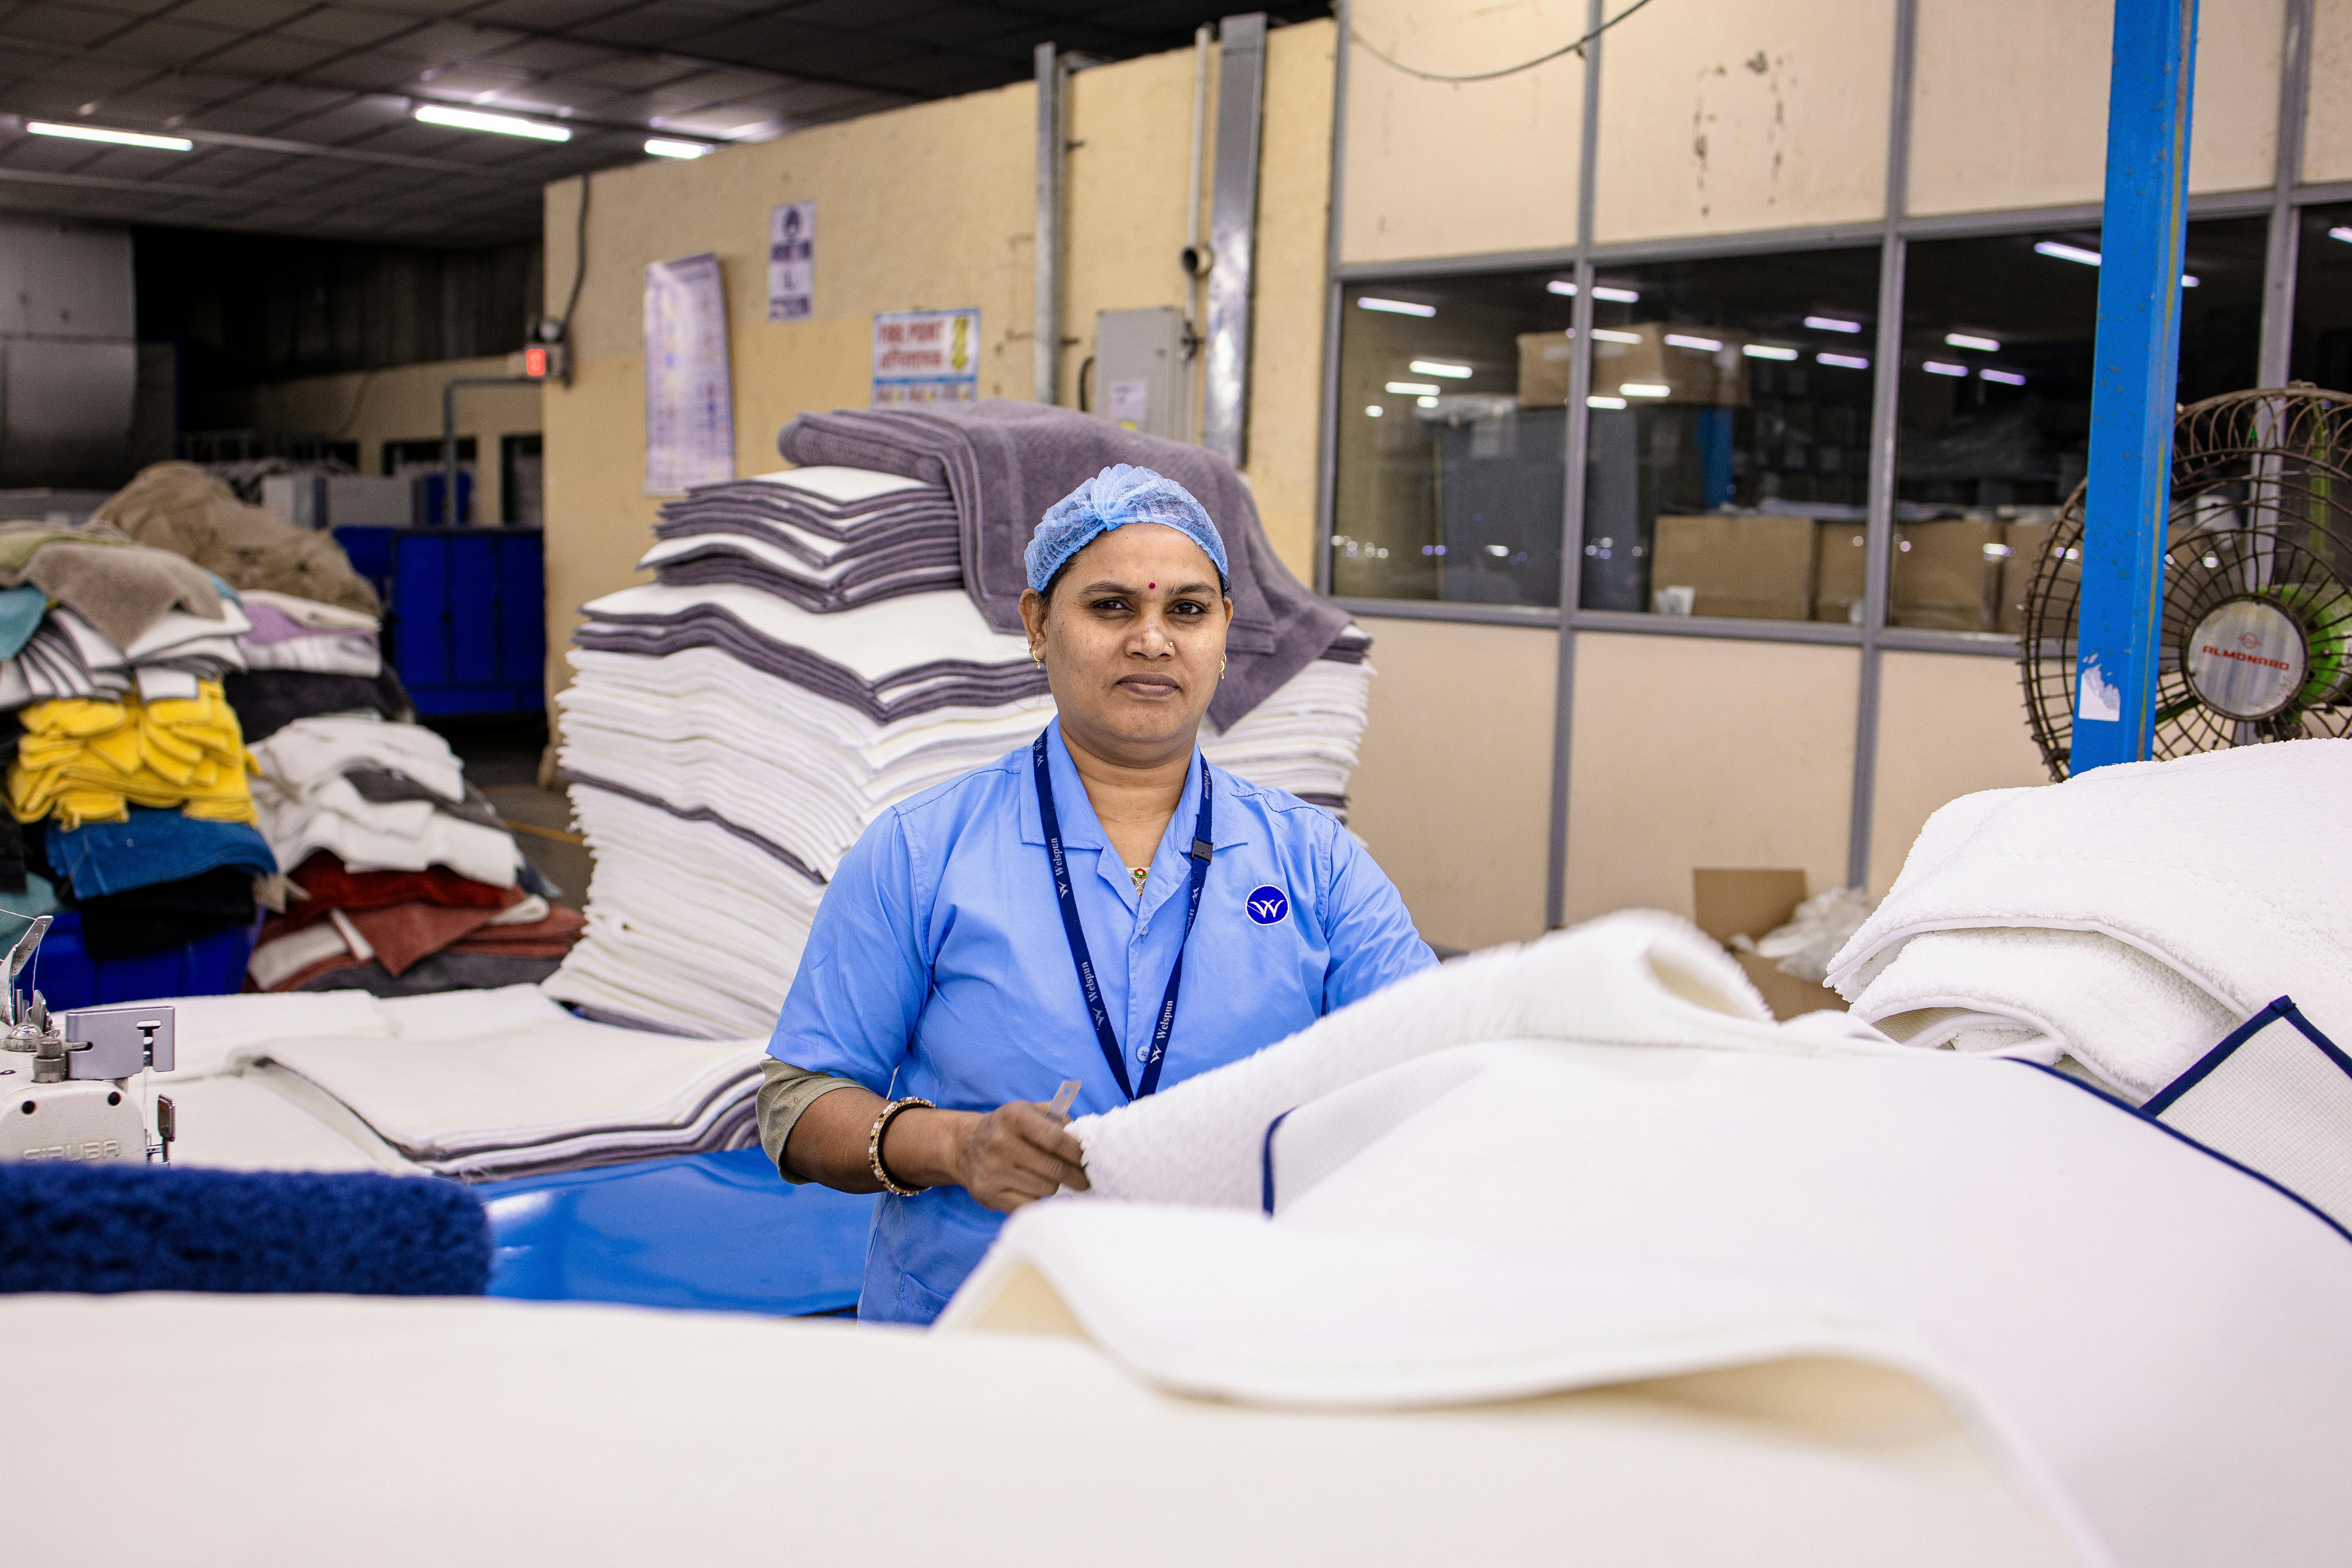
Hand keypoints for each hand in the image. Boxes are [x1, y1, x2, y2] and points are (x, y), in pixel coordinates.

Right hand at [929, 1098, 1091, 1211]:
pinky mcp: (988, 1194)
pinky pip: (1029, 1205)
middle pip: (1055, 1170)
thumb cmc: (1007, 1128)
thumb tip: (1082, 1138)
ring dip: (1054, 1186)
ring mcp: (993, 1171)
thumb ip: (1058, 1117)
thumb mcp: (1028, 1111)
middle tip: (1085, 1180)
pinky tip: (1036, 1190)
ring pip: (1045, 1189)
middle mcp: (1001, 1143)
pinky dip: (1038, 1199)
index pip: (1057, 1140)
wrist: (963, 1146)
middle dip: (1076, 1176)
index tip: (1089, 1161)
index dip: (1078, 1154)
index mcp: (1015, 1117)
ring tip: (1051, 1179)